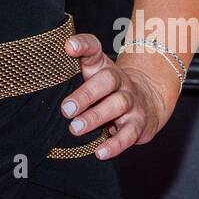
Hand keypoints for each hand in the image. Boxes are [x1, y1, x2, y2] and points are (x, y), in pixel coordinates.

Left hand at [60, 32, 176, 160]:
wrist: (148, 100)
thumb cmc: (108, 89)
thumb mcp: (92, 75)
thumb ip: (71, 70)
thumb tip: (50, 63)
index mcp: (103, 67)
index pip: (94, 49)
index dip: (82, 45)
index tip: (69, 47)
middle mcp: (119, 81)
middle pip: (106, 81)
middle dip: (85, 94)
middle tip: (66, 109)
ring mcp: (131, 101)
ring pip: (117, 105)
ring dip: (95, 118)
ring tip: (75, 129)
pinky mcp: (139, 123)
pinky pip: (128, 134)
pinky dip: (114, 145)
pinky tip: (100, 152)